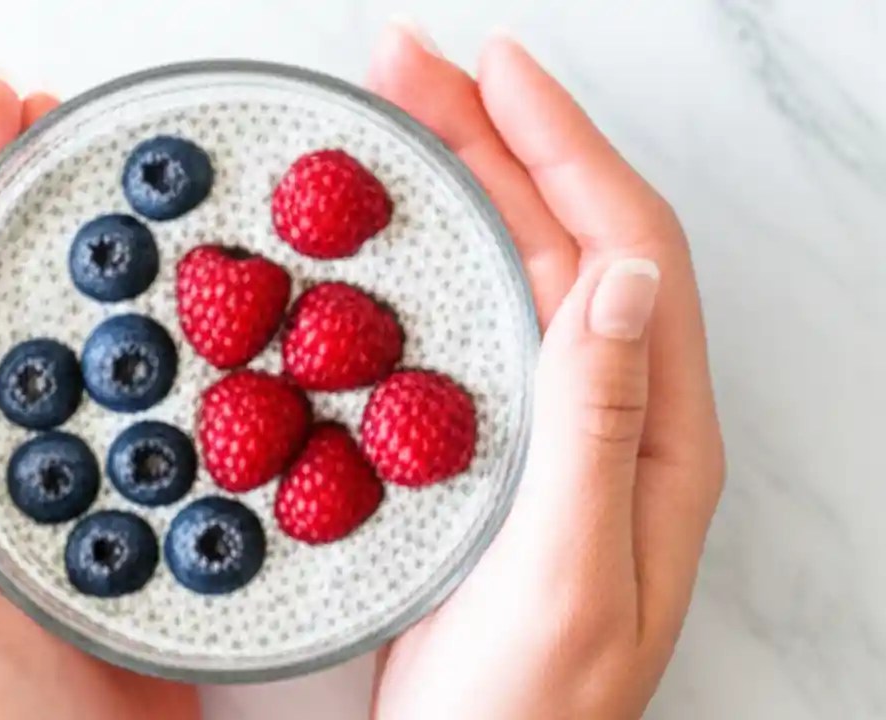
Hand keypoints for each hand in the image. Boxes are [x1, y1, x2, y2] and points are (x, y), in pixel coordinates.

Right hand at [366, 25, 724, 718]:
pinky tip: (380, 242)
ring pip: (507, 278)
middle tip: (410, 69)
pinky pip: (458, 334)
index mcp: (654, 434)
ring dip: (455, 191)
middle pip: (560, 242)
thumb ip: (596, 427)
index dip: (566, 150)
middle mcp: (608, 417)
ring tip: (392, 122)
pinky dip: (421, 268)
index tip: (498, 71)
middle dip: (492, 143)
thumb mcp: (567, 573)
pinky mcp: (478, 456)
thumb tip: (621, 277)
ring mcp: (541, 432)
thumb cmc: (523, 710)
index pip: (626, 252)